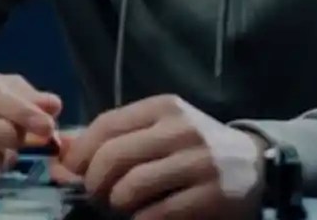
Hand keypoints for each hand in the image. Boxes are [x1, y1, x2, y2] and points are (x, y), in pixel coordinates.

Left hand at [61, 95, 266, 219]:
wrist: (255, 165)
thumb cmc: (194, 147)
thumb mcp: (160, 130)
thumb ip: (116, 139)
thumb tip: (61, 156)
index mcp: (164, 107)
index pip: (106, 125)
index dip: (79, 153)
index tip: (68, 174)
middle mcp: (181, 129)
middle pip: (113, 157)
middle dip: (93, 183)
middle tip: (95, 196)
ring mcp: (198, 162)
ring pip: (130, 187)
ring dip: (116, 205)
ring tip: (121, 208)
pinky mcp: (210, 196)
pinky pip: (155, 214)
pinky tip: (143, 218)